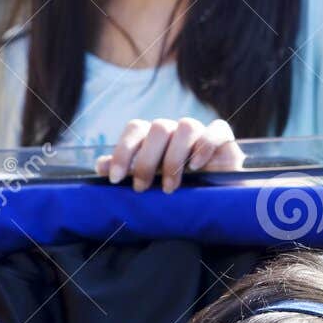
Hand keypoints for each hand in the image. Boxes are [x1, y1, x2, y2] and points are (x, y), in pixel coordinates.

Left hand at [96, 117, 244, 191]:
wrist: (216, 196)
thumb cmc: (178, 187)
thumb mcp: (150, 182)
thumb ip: (127, 171)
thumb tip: (99, 165)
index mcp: (154, 136)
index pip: (135, 129)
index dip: (123, 151)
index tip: (116, 179)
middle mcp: (175, 129)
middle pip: (158, 128)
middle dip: (146, 161)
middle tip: (142, 188)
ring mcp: (200, 131)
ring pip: (185, 127)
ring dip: (174, 158)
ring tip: (169, 188)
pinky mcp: (223, 138)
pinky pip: (215, 131)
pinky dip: (204, 147)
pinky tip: (196, 167)